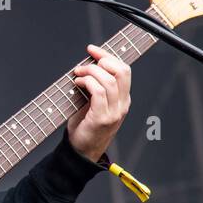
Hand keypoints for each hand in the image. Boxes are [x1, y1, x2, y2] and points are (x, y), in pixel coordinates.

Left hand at [67, 43, 131, 160]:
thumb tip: (86, 64)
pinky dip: (87, 83)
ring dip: (90, 72)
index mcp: (123, 99)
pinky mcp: (102, 118)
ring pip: (109, 81)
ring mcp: (114, 112)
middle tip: (84, 63)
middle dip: (102, 60)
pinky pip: (99, 93)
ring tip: (78, 74)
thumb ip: (95, 86)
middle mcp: (122, 105)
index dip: (108, 56)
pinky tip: (78, 83)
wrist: (81, 152)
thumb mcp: (93, 103)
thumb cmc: (85, 126)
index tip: (92, 49)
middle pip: (121, 71)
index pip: (124, 70)